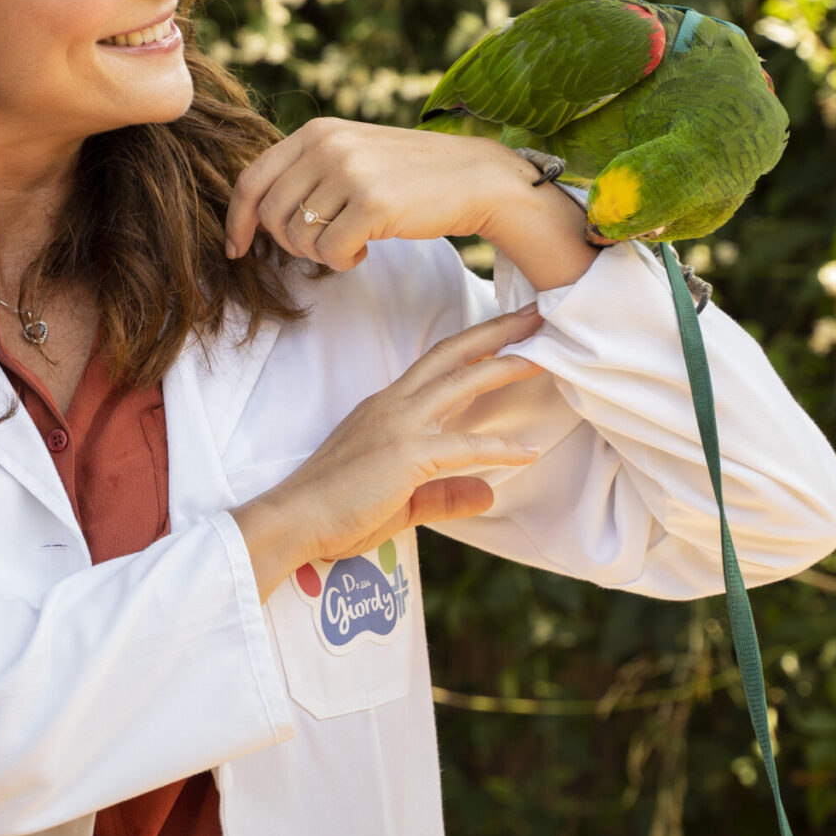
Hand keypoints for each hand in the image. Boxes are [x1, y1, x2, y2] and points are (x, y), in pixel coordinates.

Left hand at [223, 120, 516, 269]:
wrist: (476, 178)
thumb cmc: (409, 176)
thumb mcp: (352, 154)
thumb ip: (307, 169)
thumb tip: (253, 212)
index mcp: (316, 131)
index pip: (252, 179)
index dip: (237, 219)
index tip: (237, 247)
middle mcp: (327, 146)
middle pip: (270, 214)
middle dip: (289, 243)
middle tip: (323, 244)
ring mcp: (349, 173)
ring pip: (298, 237)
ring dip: (320, 253)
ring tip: (352, 242)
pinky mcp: (372, 204)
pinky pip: (330, 252)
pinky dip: (344, 261)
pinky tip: (368, 249)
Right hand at [230, 307, 545, 592]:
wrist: (293, 520)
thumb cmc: (335, 510)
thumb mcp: (401, 501)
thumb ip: (446, 495)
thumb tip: (490, 493)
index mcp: (385, 409)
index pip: (434, 366)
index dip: (471, 346)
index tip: (504, 332)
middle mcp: (392, 406)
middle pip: (450, 355)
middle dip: (495, 332)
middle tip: (534, 315)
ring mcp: (397, 426)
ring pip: (459, 383)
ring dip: (503, 365)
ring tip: (541, 354)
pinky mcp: (405, 455)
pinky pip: (464, 446)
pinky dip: (499, 448)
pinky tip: (529, 451)